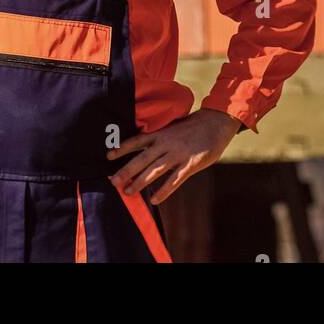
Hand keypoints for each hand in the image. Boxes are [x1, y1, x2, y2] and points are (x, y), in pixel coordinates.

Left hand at [107, 108, 242, 204]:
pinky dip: (164, 191)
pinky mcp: (190, 164)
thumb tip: (143, 146)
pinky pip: (175, 180)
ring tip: (128, 192)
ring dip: (141, 182)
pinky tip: (155, 200)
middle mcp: (166, 143)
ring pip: (155, 170)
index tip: (108, 156)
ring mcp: (178, 154)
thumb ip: (159, 137)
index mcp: (161, 133)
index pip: (137, 141)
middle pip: (142, 158)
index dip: (122, 148)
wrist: (216, 123)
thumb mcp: (173, 127)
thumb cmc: (193, 126)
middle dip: (126, 170)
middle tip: (113, 181)